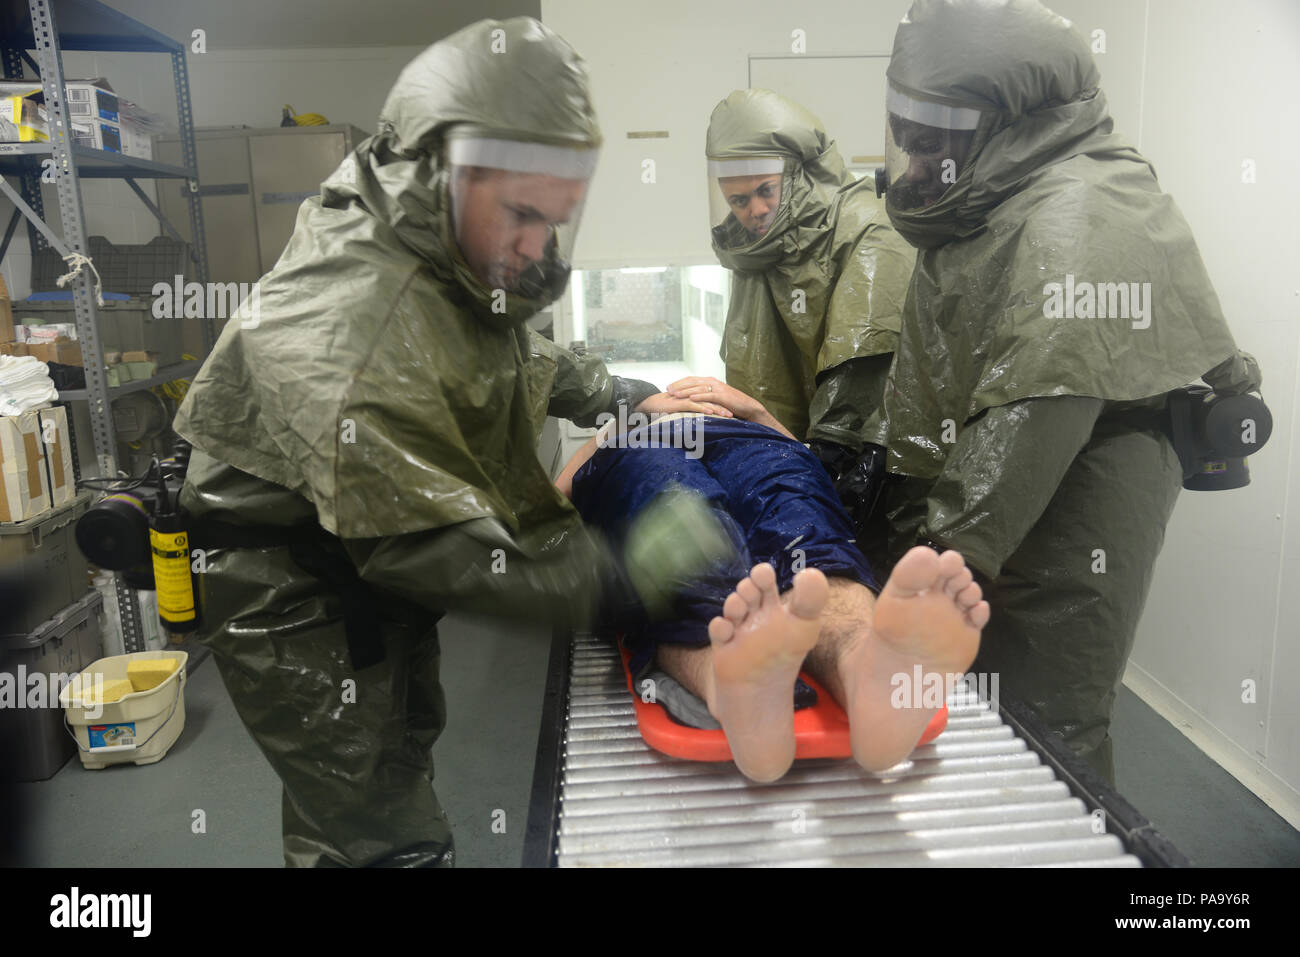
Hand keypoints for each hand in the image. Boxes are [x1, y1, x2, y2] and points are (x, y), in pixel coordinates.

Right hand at [634, 391, 733, 417]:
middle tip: (736, 414)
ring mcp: (686, 398)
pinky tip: (712, 413)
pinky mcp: (680, 402)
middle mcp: (691, 395)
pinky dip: (704, 409)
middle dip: (724, 407)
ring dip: (718, 409)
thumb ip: (691, 412)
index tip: (733, 412)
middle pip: (712, 400)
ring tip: (729, 416)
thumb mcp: (681, 411)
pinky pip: (694, 405)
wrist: (650, 405)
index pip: (711, 400)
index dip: (722, 405)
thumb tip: (700, 421)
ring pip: (706, 403)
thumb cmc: (664, 409)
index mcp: (693, 396)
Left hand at [666, 376, 791, 436]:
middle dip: (679, 385)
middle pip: (692, 382)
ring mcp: (718, 388)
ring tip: (675, 394)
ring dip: (685, 390)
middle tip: (667, 390)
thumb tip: (692, 402)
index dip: (679, 383)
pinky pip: (709, 395)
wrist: (748, 407)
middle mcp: (713, 382)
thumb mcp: (715, 400)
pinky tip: (691, 398)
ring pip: (698, 387)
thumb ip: (705, 398)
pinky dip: (699, 396)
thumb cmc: (731, 405)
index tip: (668, 387)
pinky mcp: (723, 395)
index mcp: (710, 382)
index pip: (691, 380)